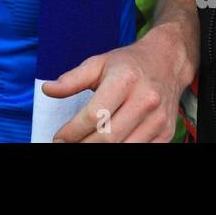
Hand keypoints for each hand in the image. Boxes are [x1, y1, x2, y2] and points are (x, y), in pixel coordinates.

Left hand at [43, 23, 193, 142]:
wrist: (167, 62)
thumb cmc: (128, 64)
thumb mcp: (98, 63)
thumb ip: (72, 79)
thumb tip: (48, 89)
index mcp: (125, 79)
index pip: (95, 115)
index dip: (72, 131)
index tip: (59, 138)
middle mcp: (145, 100)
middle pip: (108, 137)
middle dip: (83, 145)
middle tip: (67, 146)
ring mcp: (158, 119)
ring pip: (124, 148)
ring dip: (100, 152)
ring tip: (84, 145)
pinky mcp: (166, 133)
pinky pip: (142, 152)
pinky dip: (122, 153)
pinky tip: (106, 146)